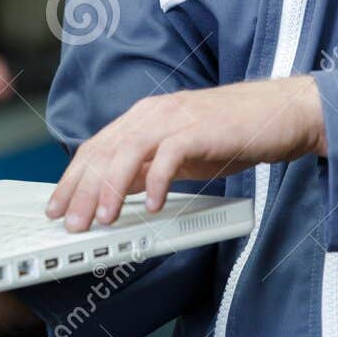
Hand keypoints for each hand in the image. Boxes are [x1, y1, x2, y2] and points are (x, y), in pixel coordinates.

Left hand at [43, 75, 324, 231]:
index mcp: (144, 117)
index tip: (58, 207)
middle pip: (104, 151)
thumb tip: (117, 193)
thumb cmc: (233, 133)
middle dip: (83, 190)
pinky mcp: (200, 129)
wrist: (279, 113)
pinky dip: (157, 181)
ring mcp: (176, 119)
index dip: (72, 179)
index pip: (95, 147)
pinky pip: (169, 155)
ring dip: (112, 189)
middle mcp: (154, 113)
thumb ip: (148, 166)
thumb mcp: (180, 151)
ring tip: (104, 219)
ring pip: (128, 152)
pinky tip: (154, 205)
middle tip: (72, 223)